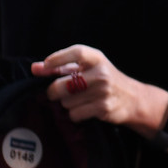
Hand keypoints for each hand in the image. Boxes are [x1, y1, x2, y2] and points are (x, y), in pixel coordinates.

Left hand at [32, 45, 155, 128]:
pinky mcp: (103, 108)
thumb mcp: (87, 68)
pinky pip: (75, 114)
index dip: (58, 58)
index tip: (44, 66)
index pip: (76, 52)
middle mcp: (101, 73)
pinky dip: (75, 114)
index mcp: (97, 59)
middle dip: (54, 92)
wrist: (133, 98)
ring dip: (68, 104)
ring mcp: (103, 91)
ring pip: (66, 102)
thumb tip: (35, 68)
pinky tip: (86, 109)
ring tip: (80, 100)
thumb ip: (61, 67)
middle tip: (57, 92)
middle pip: (62, 85)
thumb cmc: (104, 80)